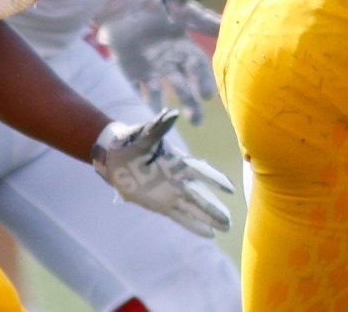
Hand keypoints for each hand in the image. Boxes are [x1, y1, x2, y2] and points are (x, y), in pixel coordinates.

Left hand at [91, 110, 235, 237]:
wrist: (116, 157)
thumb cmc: (132, 141)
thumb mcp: (145, 135)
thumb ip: (159, 127)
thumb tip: (171, 114)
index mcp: (178, 162)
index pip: (201, 172)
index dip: (215, 180)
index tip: (230, 189)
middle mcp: (179, 180)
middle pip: (202, 196)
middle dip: (216, 208)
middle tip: (231, 221)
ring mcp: (172, 194)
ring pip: (196, 208)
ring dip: (210, 218)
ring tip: (227, 227)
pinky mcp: (162, 205)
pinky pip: (182, 217)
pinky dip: (195, 225)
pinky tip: (209, 234)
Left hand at [99, 0, 221, 124]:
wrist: (122, 2)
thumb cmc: (155, 5)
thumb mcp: (183, 13)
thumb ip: (204, 22)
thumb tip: (228, 26)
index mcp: (182, 47)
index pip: (197, 69)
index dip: (203, 82)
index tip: (207, 97)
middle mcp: (167, 61)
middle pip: (182, 86)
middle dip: (190, 103)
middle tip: (196, 121)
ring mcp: (149, 67)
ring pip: (160, 92)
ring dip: (166, 106)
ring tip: (170, 120)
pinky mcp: (130, 70)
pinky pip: (136, 89)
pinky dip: (141, 101)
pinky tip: (147, 113)